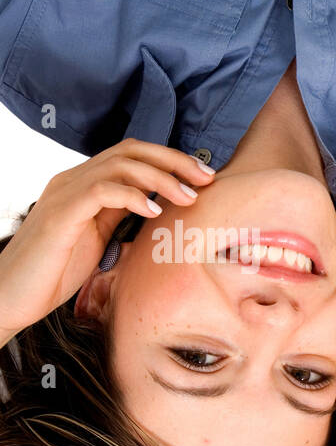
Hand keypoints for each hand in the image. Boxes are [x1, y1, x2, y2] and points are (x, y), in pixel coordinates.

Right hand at [0, 139, 213, 337]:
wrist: (13, 294)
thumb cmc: (56, 271)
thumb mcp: (99, 238)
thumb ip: (121, 217)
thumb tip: (160, 209)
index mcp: (85, 184)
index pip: (132, 155)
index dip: (170, 160)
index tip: (203, 176)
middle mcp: (73, 180)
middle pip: (130, 151)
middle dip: (174, 161)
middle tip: (207, 178)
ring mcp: (65, 194)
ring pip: (119, 166)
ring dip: (161, 178)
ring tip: (188, 197)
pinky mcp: (60, 214)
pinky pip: (102, 191)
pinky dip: (134, 197)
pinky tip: (155, 212)